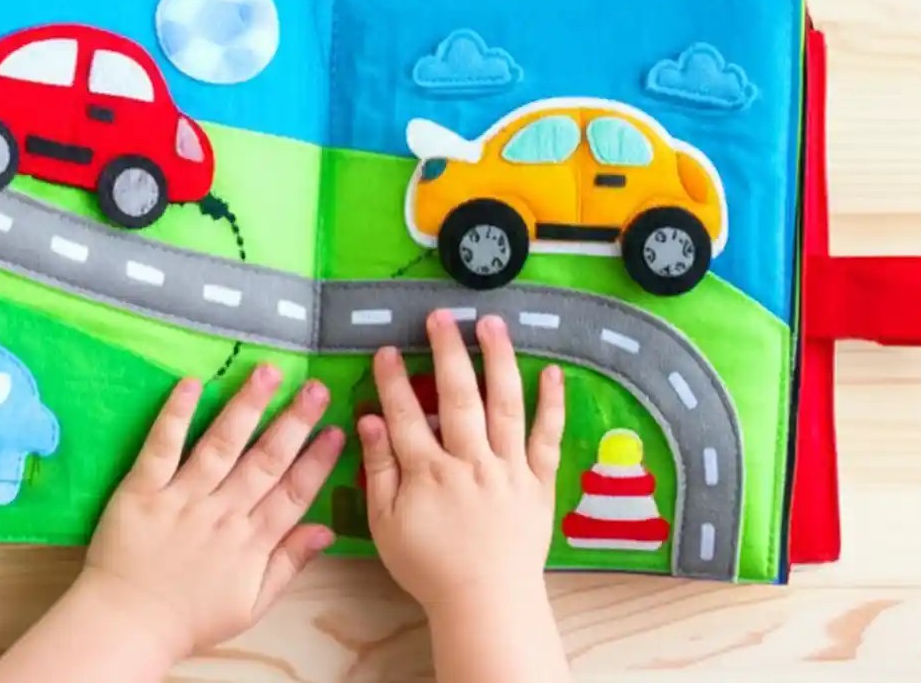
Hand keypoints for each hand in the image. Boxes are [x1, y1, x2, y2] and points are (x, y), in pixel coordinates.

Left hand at [82, 365, 343, 662]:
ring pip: (221, 445)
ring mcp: (182, 499)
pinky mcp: (142, 490)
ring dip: (246, 406)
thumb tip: (327, 530)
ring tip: (267, 372)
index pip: (294, 492)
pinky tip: (192, 384)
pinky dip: (176, 414)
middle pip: (265, 460)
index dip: (318, 460)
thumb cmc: (191, 618)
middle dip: (294, 422)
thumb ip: (289, 563)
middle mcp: (222, 514)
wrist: (127, 625)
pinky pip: (162, 447)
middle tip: (315, 387)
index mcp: (252, 541)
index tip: (339, 428)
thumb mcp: (252, 604)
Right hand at [359, 310, 565, 611]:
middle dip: (446, 352)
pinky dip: (551, 404)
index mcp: (428, 473)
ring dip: (498, 360)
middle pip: (457, 397)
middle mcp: (470, 462)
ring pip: (504, 405)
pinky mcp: (538, 482)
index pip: (405, 415)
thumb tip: (369, 421)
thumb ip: (379, 470)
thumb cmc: (430, 567)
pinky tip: (551, 372)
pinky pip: (547, 438)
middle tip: (440, 316)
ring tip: (491, 323)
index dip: (393, 380)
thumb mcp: (386, 525)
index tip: (388, 348)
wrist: (485, 602)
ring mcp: (508, 469)